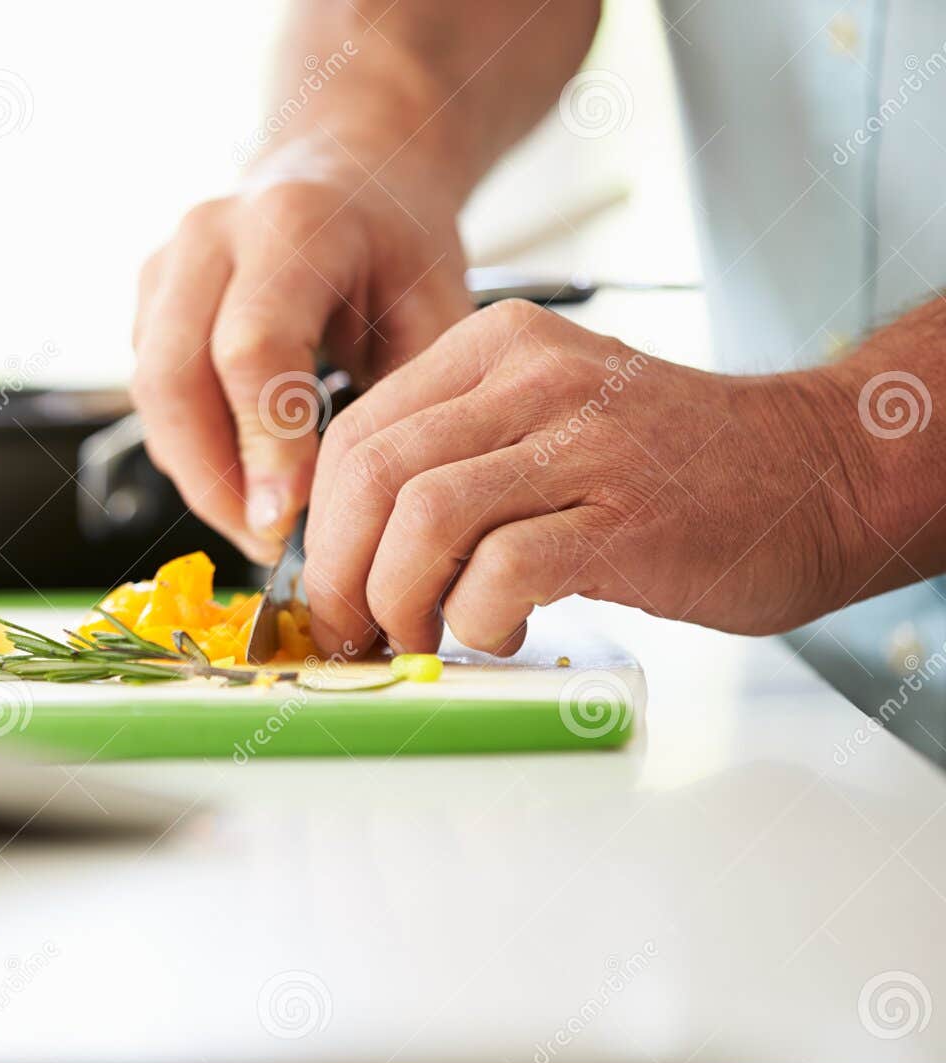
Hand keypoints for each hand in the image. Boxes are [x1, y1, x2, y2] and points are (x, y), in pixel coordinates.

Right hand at [128, 139, 471, 561]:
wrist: (352, 168)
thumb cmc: (401, 245)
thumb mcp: (438, 308)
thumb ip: (404, 399)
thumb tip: (365, 513)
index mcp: (294, 223)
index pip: (253, 348)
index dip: (264, 446)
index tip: (288, 525)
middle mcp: (212, 233)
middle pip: (174, 377)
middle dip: (215, 479)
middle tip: (268, 546)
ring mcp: (168, 261)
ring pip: (150, 392)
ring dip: (197, 475)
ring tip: (258, 528)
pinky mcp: (148, 295)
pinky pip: (151, 390)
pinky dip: (188, 449)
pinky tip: (240, 483)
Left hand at [302, 300, 869, 656]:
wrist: (818, 472)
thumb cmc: (670, 467)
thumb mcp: (546, 421)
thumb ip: (455, 458)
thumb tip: (354, 548)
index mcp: (496, 347)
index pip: (355, 432)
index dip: (323, 529)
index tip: (328, 591)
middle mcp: (532, 376)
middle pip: (371, 475)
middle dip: (341, 575)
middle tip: (357, 632)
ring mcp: (582, 441)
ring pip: (423, 521)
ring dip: (401, 602)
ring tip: (427, 635)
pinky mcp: (625, 516)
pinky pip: (502, 572)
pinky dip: (479, 620)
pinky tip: (503, 632)